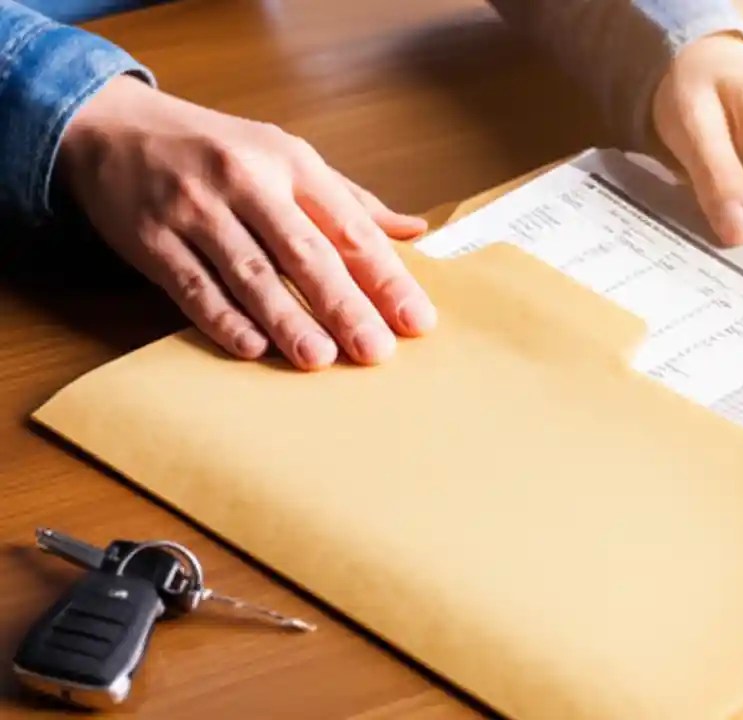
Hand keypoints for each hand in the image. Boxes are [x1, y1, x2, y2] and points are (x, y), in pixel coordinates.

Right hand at [57, 77, 434, 369]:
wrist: (114, 127)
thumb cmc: (218, 150)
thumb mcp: (287, 157)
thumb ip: (350, 200)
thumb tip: (415, 231)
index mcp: (291, 162)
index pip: (350, 228)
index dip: (386, 277)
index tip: (416, 321)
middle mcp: (246, 181)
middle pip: (303, 252)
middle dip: (343, 304)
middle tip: (375, 350)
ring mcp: (195, 209)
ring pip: (249, 272)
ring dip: (286, 317)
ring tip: (319, 357)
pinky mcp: (151, 238)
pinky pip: (192, 285)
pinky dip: (221, 318)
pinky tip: (251, 347)